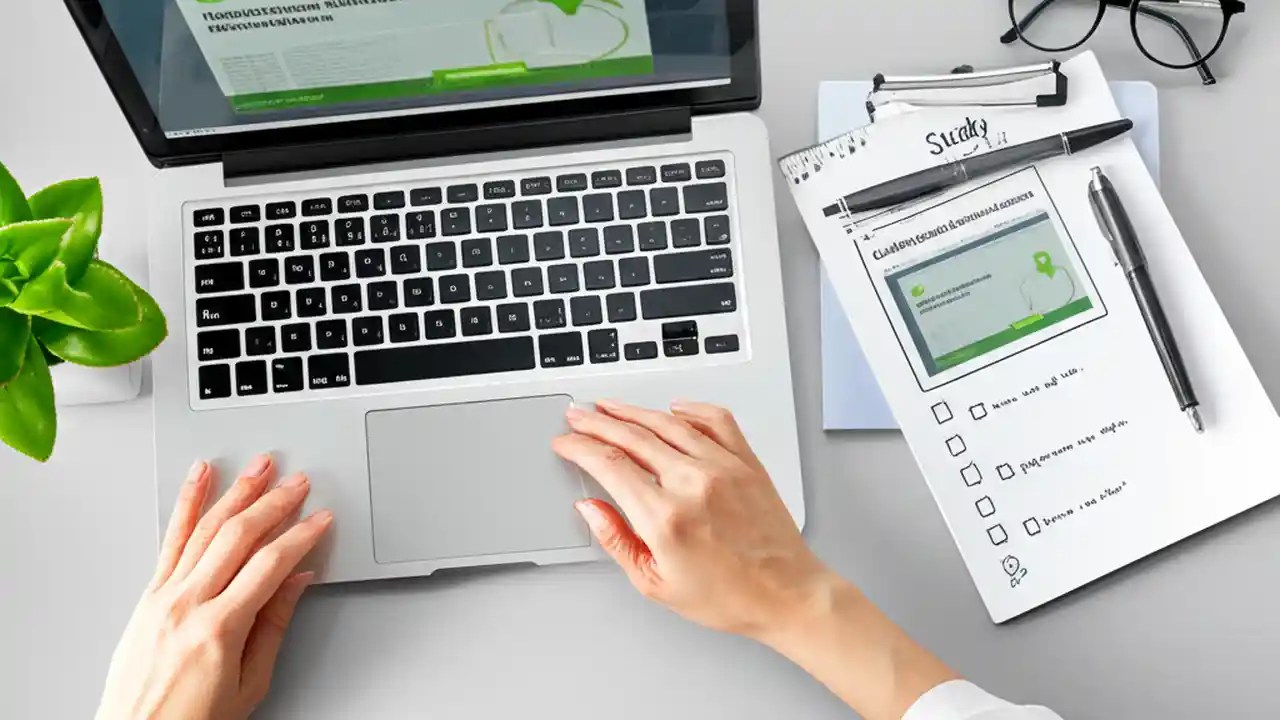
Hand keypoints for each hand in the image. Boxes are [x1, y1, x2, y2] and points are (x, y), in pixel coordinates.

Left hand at [96, 456, 332, 719]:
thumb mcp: (249, 683)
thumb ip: (274, 626)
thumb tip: (295, 583)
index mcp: (219, 629)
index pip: (270, 565)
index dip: (301, 536)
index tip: (320, 519)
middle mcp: (187, 606)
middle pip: (238, 537)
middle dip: (273, 503)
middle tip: (298, 482)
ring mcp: (163, 597)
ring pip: (205, 529)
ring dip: (236, 492)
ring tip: (258, 468)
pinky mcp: (147, 596)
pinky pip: (170, 540)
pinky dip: (187, 505)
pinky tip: (199, 480)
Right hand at [552, 400, 829, 639]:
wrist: (787, 593)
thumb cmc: (728, 596)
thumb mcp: (655, 583)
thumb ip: (616, 540)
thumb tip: (590, 509)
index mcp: (665, 517)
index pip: (609, 465)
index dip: (579, 448)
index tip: (565, 443)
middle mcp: (693, 483)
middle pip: (632, 436)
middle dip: (597, 422)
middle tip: (578, 416)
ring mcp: (722, 467)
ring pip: (667, 423)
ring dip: (632, 411)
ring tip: (610, 407)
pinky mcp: (746, 462)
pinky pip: (715, 420)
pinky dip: (690, 409)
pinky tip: (673, 408)